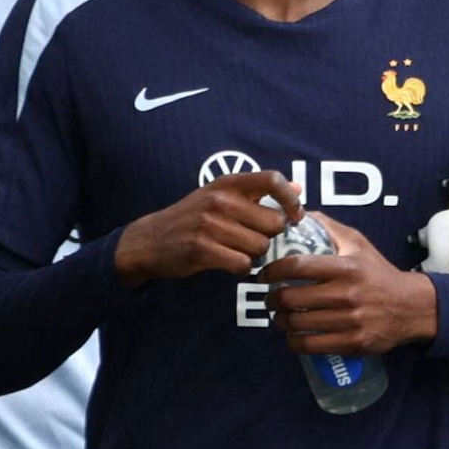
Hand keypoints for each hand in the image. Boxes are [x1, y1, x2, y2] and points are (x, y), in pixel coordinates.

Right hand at [112, 168, 297, 284]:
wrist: (149, 240)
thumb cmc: (193, 218)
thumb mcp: (221, 196)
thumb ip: (259, 193)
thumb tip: (299, 188)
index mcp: (227, 183)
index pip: (272, 180)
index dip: (290, 199)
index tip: (293, 215)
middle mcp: (219, 200)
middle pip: (274, 223)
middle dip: (268, 236)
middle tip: (248, 238)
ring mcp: (209, 224)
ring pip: (261, 247)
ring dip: (253, 254)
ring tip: (233, 249)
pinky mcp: (202, 249)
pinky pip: (244, 264)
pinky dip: (241, 268)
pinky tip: (227, 262)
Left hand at [258, 214, 438, 356]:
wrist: (412, 307)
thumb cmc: (379, 274)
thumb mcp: (359, 244)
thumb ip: (329, 228)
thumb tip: (299, 213)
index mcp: (346, 267)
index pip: (297, 266)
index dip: (272, 271)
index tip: (264, 275)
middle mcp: (348, 294)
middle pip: (292, 298)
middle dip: (272, 300)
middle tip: (271, 299)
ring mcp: (351, 321)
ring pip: (298, 324)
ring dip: (281, 321)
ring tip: (280, 317)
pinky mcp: (353, 343)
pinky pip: (311, 346)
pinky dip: (295, 342)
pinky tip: (293, 336)